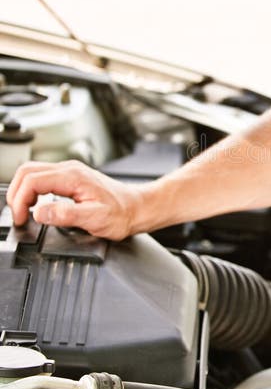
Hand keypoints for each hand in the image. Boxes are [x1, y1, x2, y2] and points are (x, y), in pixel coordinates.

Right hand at [7, 160, 140, 239]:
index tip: (21, 218)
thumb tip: (40, 212)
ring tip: (23, 211)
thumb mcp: (94, 218)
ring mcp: (70, 172)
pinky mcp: (71, 178)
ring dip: (22, 191)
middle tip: (18, 216)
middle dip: (16, 194)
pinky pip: (43, 178)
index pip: (32, 180)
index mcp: (72, 177)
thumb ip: (65, 214)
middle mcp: (69, 169)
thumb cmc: (121, 213)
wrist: (137, 208)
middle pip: (27, 172)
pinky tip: (35, 205)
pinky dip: (32, 190)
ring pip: (33, 173)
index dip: (20, 200)